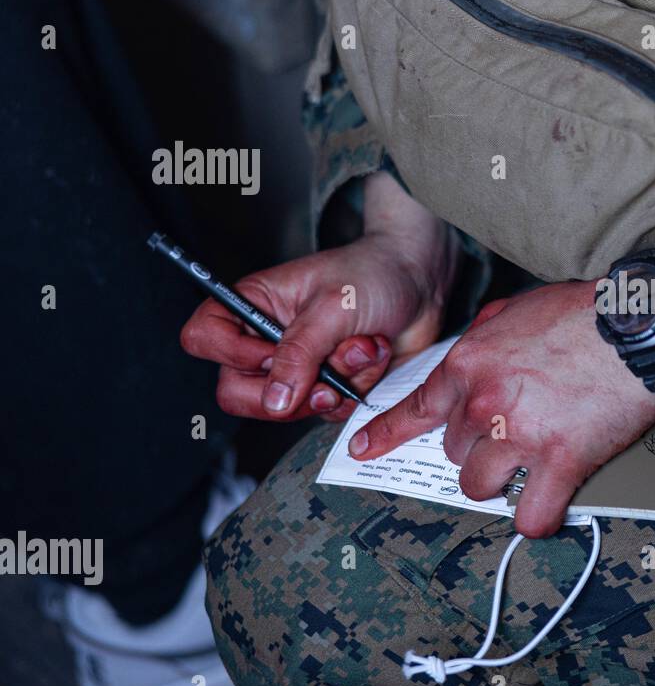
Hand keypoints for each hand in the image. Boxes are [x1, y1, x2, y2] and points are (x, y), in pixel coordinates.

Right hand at [181, 173, 454, 420]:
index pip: (203, 339)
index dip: (232, 355)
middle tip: (325, 377)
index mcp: (253, 306)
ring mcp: (297, 367)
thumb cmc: (372, 274)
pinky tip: (374, 355)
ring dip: (336, 383)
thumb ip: (300, 354)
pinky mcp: (328, 386)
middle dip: (290, 390)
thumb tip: (275, 400)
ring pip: (289, 408)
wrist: (420, 283)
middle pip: (237, 393)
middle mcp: (267, 340)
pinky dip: (357, 388)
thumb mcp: (332, 307)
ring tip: (364, 347)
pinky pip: (329, 411)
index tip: (274, 354)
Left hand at [348, 280, 654, 537]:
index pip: (416, 409)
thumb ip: (485, 336)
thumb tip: (475, 355)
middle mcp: (485, 403)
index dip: (385, 434)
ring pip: (480, 485)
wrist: (635, 325)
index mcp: (470, 364)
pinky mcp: (560, 462)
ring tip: (531, 462)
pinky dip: (537, 518)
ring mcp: (519, 435)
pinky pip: (532, 516)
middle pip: (455, 452)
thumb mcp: (516, 309)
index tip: (363, 451)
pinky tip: (545, 507)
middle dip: (479, 446)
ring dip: (501, 480)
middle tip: (515, 430)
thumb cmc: (582, 313)